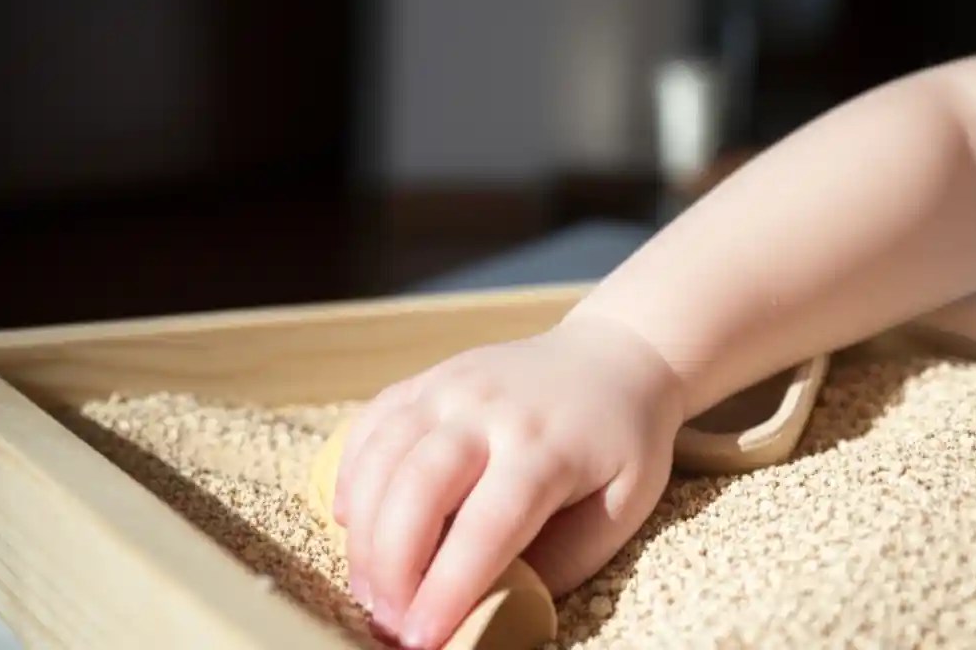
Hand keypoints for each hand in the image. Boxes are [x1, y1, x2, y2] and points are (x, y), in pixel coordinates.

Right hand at [331, 312, 684, 647]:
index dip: (448, 588)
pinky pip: (370, 424)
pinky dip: (351, 476)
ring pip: (382, 456)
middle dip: (392, 566)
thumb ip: (565, 559)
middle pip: (417, 487)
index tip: (424, 639)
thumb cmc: (622, 442)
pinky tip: (352, 520)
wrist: (614, 355)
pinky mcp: (427, 379)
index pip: (487, 525)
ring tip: (369, 586)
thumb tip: (498, 608)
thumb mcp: (624, 505)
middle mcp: (490, 409)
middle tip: (389, 620)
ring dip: (363, 531)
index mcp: (546, 446)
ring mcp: (452, 386)